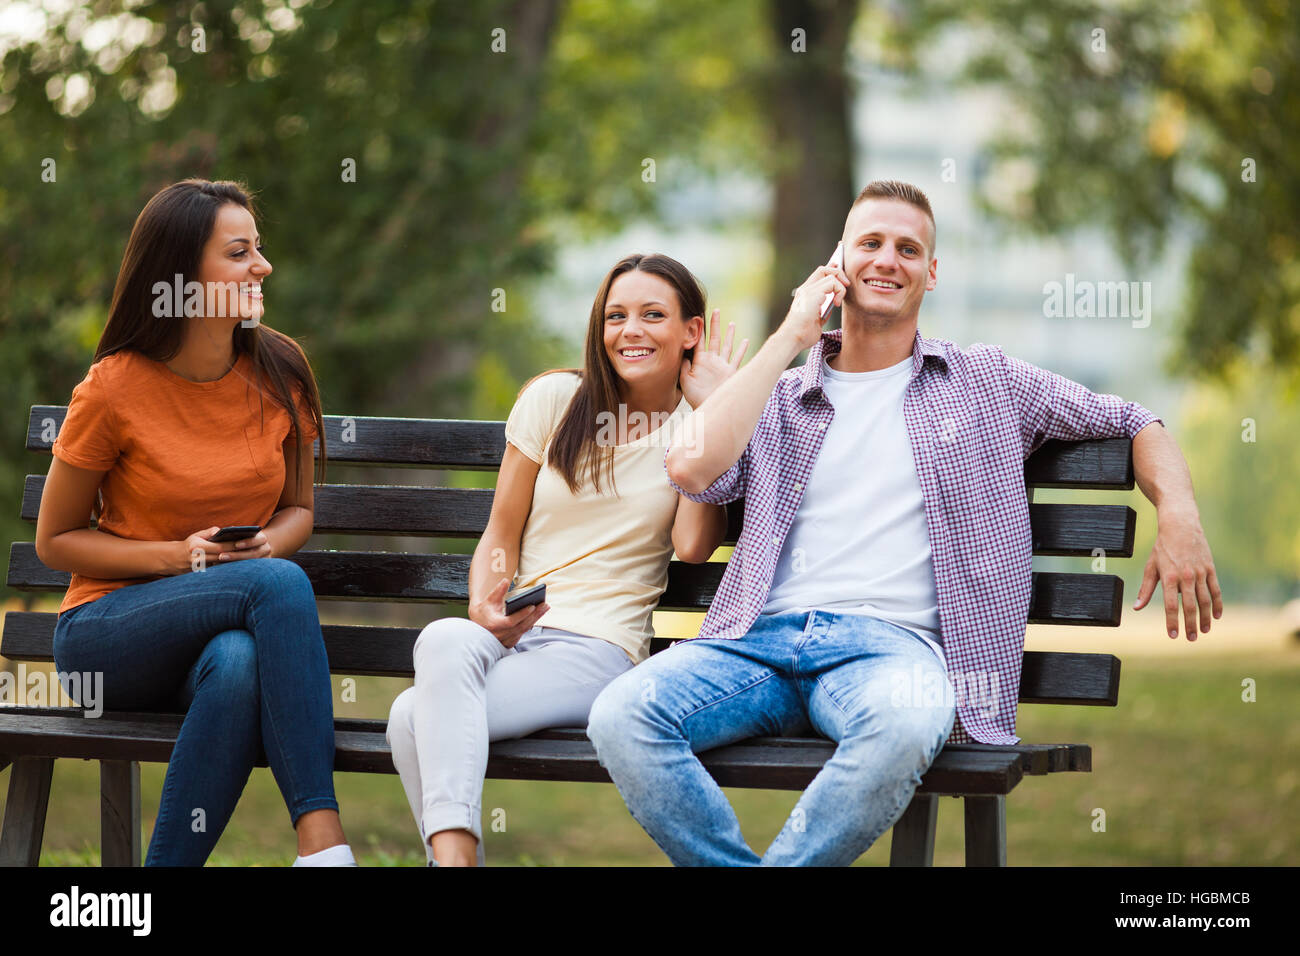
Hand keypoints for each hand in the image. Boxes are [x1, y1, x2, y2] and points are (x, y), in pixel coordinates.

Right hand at [176, 527, 269, 572]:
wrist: (174, 559)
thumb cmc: (188, 545)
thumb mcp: (196, 535)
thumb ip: (208, 532)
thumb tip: (220, 530)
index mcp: (196, 546)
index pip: (219, 547)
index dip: (232, 545)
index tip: (244, 543)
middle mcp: (197, 558)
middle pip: (222, 557)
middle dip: (236, 554)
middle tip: (251, 551)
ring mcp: (199, 568)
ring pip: (221, 566)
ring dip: (234, 563)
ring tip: (248, 558)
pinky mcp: (202, 575)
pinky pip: (218, 572)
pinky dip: (228, 568)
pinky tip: (239, 566)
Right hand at [469, 577, 550, 648]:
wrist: (476, 629)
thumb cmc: (482, 614)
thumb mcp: (487, 602)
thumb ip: (497, 592)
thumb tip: (505, 581)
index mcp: (494, 626)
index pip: (511, 622)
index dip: (522, 614)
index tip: (532, 606)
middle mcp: (501, 635)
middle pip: (522, 626)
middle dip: (535, 615)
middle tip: (545, 605)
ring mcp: (506, 641)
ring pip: (524, 630)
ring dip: (535, 619)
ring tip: (545, 607)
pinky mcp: (510, 642)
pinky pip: (523, 632)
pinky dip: (530, 623)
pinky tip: (538, 614)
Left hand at [680, 309, 748, 408]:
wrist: (708, 408)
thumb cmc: (695, 397)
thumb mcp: (685, 381)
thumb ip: (684, 367)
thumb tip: (683, 353)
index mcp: (700, 361)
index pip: (699, 341)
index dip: (699, 329)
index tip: (698, 316)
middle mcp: (712, 360)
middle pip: (714, 338)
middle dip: (714, 325)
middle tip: (715, 310)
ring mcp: (722, 365)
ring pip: (727, 345)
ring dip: (729, 334)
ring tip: (731, 323)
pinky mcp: (731, 372)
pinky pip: (737, 358)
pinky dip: (742, 349)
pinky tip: (746, 340)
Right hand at [779, 263, 847, 351]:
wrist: (793, 338)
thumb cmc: (803, 333)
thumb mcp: (816, 320)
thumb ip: (823, 310)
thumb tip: (832, 305)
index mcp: (805, 295)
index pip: (818, 275)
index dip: (831, 271)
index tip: (842, 277)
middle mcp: (805, 290)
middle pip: (823, 269)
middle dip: (838, 273)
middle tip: (846, 285)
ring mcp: (808, 290)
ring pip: (829, 273)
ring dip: (840, 285)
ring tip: (839, 300)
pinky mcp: (813, 294)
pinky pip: (832, 282)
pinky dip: (839, 291)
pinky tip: (837, 303)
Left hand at [1132, 507, 1222, 639]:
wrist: (1180, 525)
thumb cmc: (1162, 548)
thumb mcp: (1151, 566)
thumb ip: (1146, 589)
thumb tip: (1137, 607)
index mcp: (1169, 577)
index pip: (1172, 605)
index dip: (1172, 622)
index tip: (1172, 635)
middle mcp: (1186, 576)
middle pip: (1190, 606)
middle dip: (1191, 624)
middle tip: (1191, 639)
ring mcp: (1200, 572)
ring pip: (1205, 600)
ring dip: (1206, 618)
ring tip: (1204, 631)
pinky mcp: (1210, 568)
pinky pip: (1216, 590)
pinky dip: (1217, 604)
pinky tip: (1216, 616)